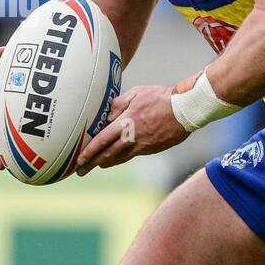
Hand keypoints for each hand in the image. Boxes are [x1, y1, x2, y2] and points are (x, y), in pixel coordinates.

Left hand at [74, 84, 189, 175]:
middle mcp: (131, 137)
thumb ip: (118, 104)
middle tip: (80, 171)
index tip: (79, 159)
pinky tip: (117, 159)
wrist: (185, 110)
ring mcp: (142, 145)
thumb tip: (107, 114)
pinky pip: (133, 155)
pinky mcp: (152, 148)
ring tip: (97, 166)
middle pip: (107, 154)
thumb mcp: (136, 94)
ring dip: (106, 163)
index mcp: (125, 122)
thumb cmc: (161, 97)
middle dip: (92, 164)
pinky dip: (121, 158)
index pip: (102, 140)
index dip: (89, 151)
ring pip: (120, 158)